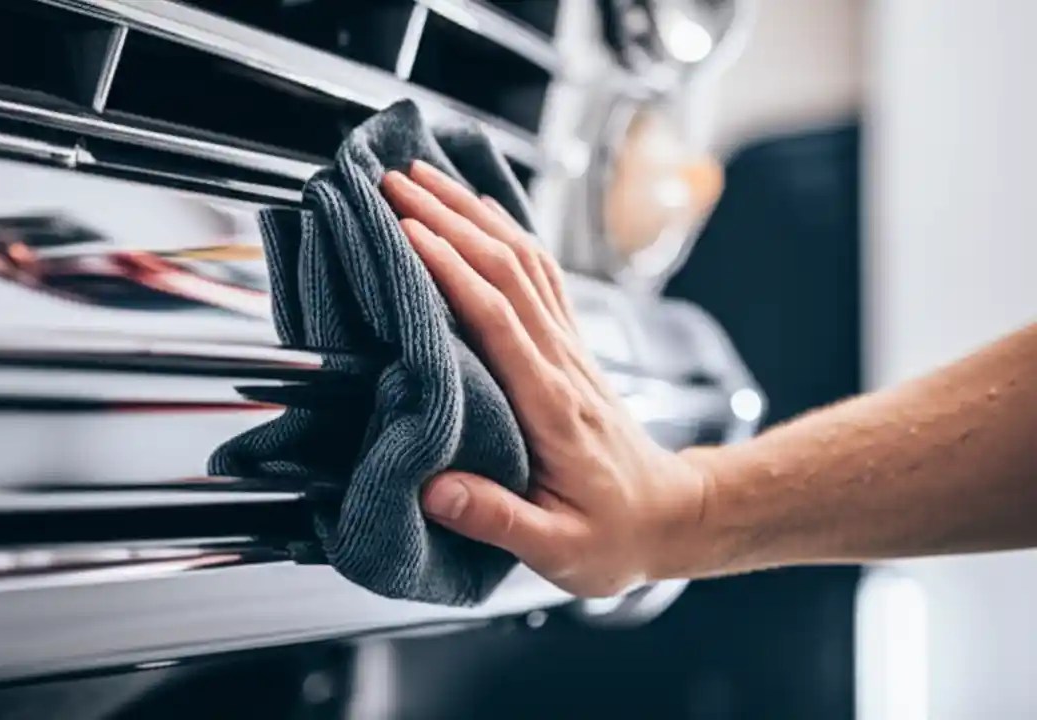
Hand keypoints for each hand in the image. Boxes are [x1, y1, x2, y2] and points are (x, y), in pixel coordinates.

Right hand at [380, 161, 711, 596]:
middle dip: (448, 217)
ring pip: (523, 259)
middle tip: (393, 182)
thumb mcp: (558, 547)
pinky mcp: (568, 346)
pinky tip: (480, 209)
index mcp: (550, 405)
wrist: (672, 518)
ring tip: (424, 176)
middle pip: (505, 269)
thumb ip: (497, 517)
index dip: (451, 270)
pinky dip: (505, 231)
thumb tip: (435, 489)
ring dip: (473, 212)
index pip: (498, 319)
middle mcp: (561, 363)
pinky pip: (538, 273)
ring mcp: (568, 348)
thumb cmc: (614, 534)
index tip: (406, 232)